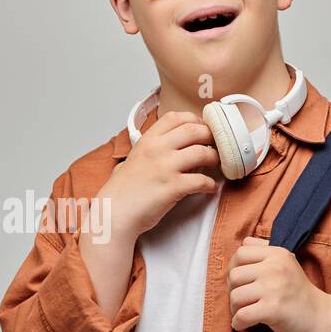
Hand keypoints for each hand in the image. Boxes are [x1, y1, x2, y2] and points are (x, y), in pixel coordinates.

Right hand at [98, 109, 219, 238]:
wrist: (114, 214)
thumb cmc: (121, 192)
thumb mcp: (130, 161)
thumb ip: (145, 151)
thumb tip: (156, 150)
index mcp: (147, 140)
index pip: (176, 117)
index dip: (194, 120)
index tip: (201, 128)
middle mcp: (157, 149)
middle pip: (195, 130)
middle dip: (210, 137)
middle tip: (215, 145)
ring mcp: (166, 167)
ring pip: (203, 152)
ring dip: (215, 158)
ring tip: (216, 165)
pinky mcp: (174, 187)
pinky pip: (202, 180)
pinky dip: (211, 184)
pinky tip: (210, 187)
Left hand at [226, 235, 328, 331]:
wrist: (322, 318)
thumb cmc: (298, 294)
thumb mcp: (286, 264)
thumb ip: (265, 251)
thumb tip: (244, 242)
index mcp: (277, 254)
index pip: (240, 253)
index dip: (234, 268)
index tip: (240, 282)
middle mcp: (275, 267)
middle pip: (234, 275)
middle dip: (232, 291)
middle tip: (242, 301)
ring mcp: (274, 288)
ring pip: (235, 296)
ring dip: (235, 309)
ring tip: (244, 313)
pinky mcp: (273, 309)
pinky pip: (242, 315)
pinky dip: (238, 323)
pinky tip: (243, 325)